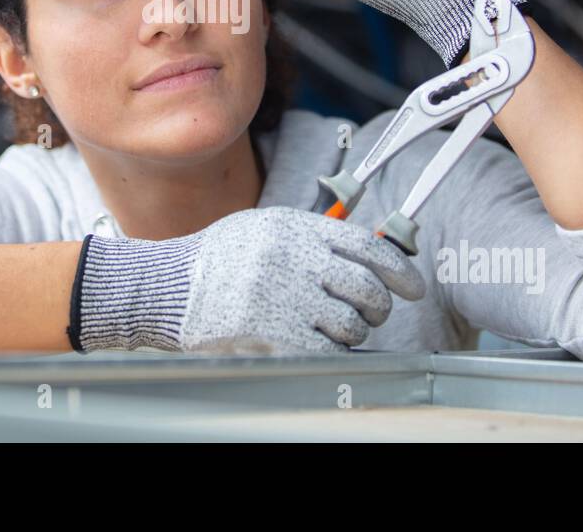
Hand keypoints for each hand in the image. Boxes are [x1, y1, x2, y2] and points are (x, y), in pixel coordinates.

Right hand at [73, 206, 425, 353]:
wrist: (169, 286)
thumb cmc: (220, 259)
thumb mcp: (265, 228)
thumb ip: (313, 238)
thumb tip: (369, 257)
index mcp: (296, 227)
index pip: (368, 246)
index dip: (400, 269)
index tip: (413, 287)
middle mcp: (294, 257)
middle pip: (366, 287)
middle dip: (377, 307)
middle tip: (370, 314)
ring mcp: (284, 295)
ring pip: (351, 324)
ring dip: (351, 333)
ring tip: (331, 330)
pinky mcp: (272, 332)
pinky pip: (327, 352)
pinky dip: (332, 355)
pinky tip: (319, 347)